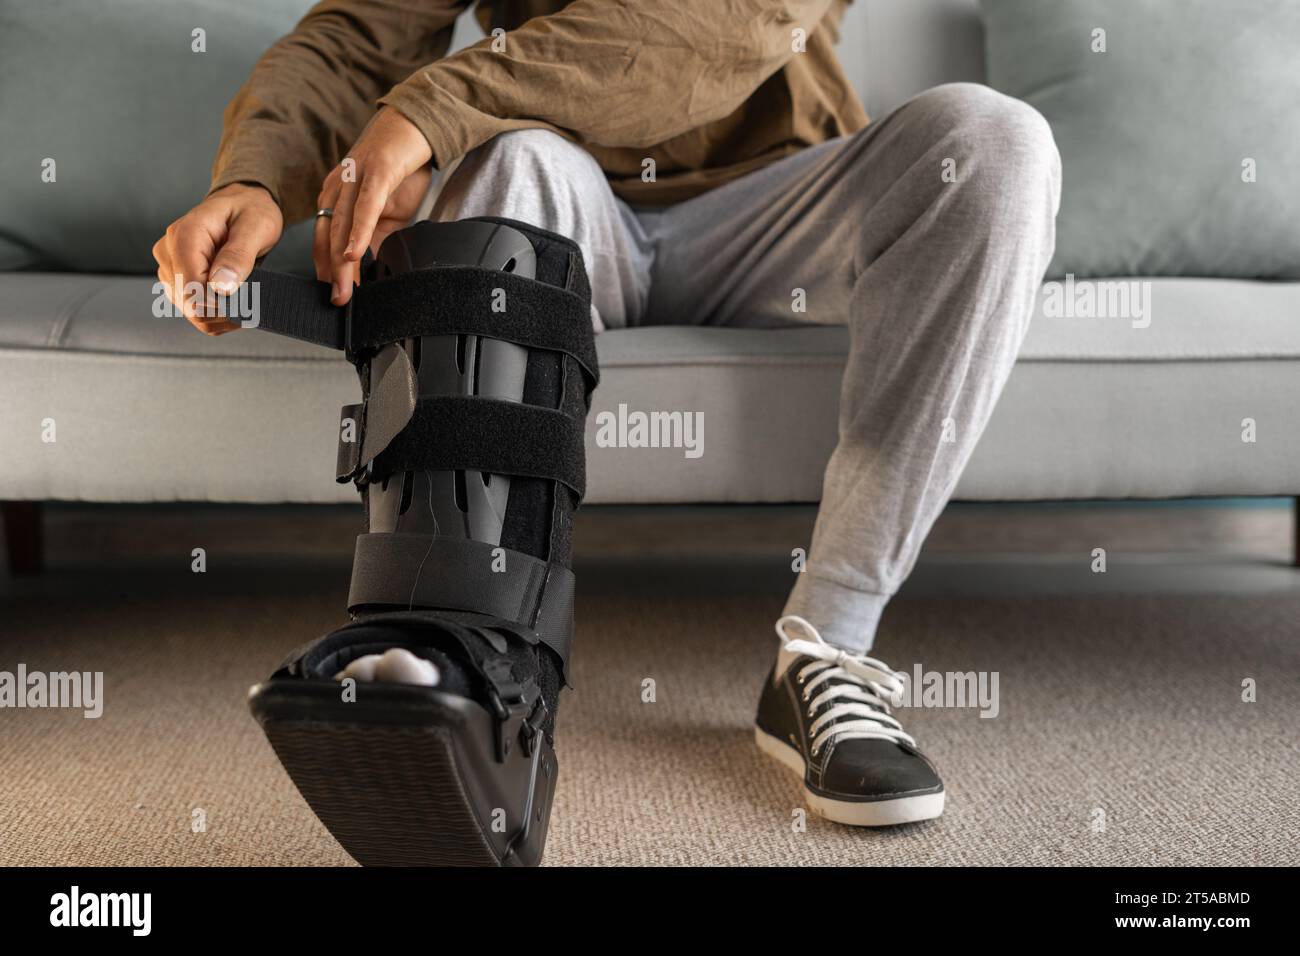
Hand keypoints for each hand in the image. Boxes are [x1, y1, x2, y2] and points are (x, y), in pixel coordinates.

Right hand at [152, 183, 283, 334]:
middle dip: (223, 310)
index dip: (219, 304)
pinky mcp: (175, 278)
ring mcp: (169, 267)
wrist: (242, 204)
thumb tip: (221, 287)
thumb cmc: (250, 211)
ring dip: (220, 315)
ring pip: (191, 311)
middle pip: (189, 303)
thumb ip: (238, 256)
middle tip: (253, 304)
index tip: (246, 305)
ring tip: (246, 301)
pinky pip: (193, 309)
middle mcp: (169, 252)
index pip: (191, 287)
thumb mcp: (256, 227)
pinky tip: (235, 304)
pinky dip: (216, 314)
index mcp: (184, 235)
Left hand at [316, 107, 432, 305]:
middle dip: (330, 275)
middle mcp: (337, 190)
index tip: (335, 298)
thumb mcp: (387, 211)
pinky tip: (354, 253)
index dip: (328, 272)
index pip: (327, 242)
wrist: (415, 125)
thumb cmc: (400, 166)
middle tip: (337, 304)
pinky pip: (363, 208)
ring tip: (343, 290)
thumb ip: (376, 237)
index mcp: (336, 199)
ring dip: (340, 263)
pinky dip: (358, 233)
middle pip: (328, 238)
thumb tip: (371, 268)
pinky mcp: (375, 172)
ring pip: (341, 228)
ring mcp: (353, 181)